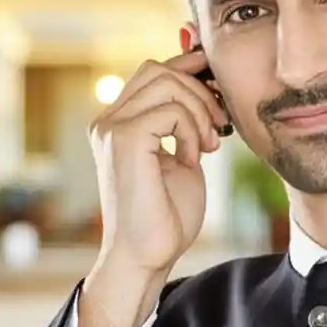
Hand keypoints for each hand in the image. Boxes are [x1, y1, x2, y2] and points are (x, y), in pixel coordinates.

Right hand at [80, 49, 229, 326]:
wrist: (147, 258)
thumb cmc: (166, 216)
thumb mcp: (182, 156)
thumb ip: (184, 122)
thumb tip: (203, 82)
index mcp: (117, 124)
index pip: (151, 72)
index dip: (187, 68)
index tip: (218, 84)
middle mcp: (107, 121)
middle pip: (157, 69)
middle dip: (199, 90)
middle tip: (219, 128)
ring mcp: (111, 129)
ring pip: (166, 83)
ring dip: (199, 111)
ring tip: (208, 147)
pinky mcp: (124, 140)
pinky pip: (171, 110)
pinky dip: (192, 131)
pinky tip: (193, 159)